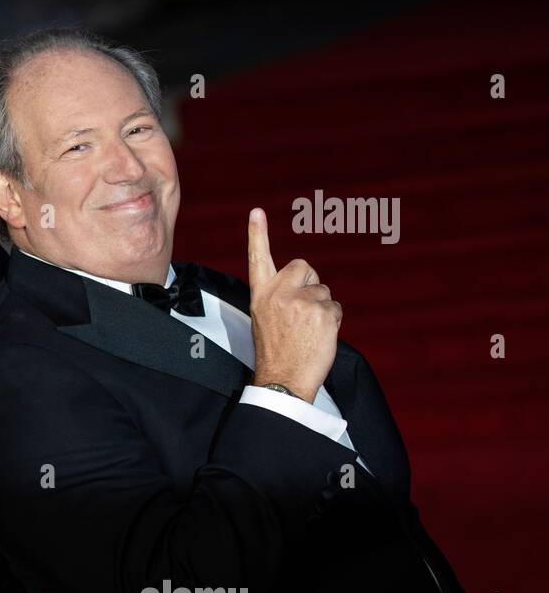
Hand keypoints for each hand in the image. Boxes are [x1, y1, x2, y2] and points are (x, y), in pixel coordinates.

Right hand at [246, 207, 340, 402]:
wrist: (282, 380)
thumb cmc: (275, 352)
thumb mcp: (265, 319)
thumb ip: (280, 297)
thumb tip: (307, 286)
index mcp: (261, 295)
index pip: (258, 259)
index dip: (258, 234)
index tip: (257, 212)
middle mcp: (279, 294)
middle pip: (304, 267)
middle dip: (310, 283)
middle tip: (302, 311)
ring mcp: (301, 302)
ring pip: (323, 291)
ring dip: (321, 308)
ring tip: (307, 331)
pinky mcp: (322, 313)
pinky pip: (335, 307)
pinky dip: (332, 321)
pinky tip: (318, 337)